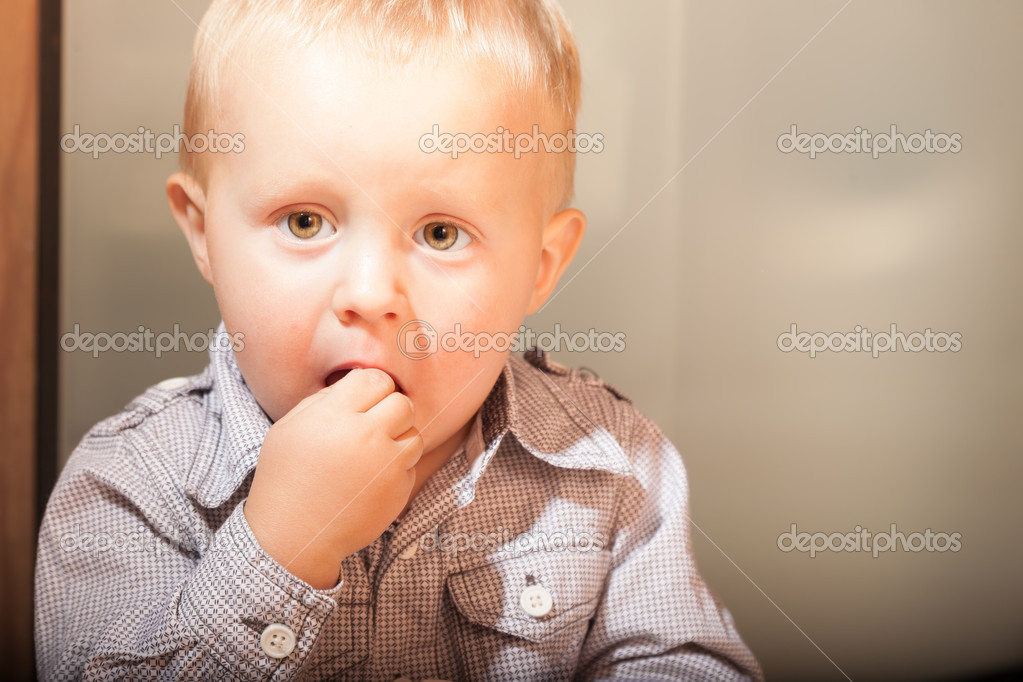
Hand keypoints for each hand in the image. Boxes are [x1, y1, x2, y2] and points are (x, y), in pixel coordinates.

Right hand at [244, 368, 422, 587]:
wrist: (294, 536)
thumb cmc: (287, 477)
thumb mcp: (290, 428)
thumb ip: (325, 400)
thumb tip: (355, 384)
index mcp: (336, 415)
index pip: (376, 379)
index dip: (371, 388)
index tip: (362, 402)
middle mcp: (366, 435)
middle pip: (403, 403)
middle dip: (390, 411)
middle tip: (371, 426)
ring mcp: (387, 464)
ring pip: (414, 434)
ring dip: (398, 439)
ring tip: (371, 454)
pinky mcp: (400, 490)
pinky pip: (411, 465)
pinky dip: (396, 469)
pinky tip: (370, 480)